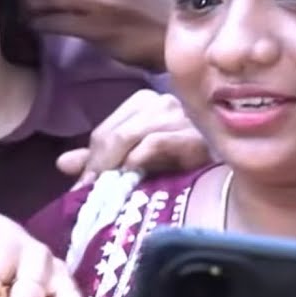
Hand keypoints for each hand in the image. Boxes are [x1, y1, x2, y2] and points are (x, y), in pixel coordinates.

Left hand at [57, 89, 212, 189]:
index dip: (92, 161)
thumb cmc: (184, 167)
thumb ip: (101, 159)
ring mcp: (182, 116)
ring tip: (111, 190)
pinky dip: (139, 160)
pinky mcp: (196, 134)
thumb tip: (63, 163)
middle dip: (99, 165)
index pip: (106, 131)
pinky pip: (155, 142)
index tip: (82, 188)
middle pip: (114, 134)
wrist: (232, 176)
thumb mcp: (137, 161)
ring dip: (115, 166)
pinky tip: (134, 176)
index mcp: (147, 104)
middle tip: (91, 193)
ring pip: (130, 136)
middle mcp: (164, 103)